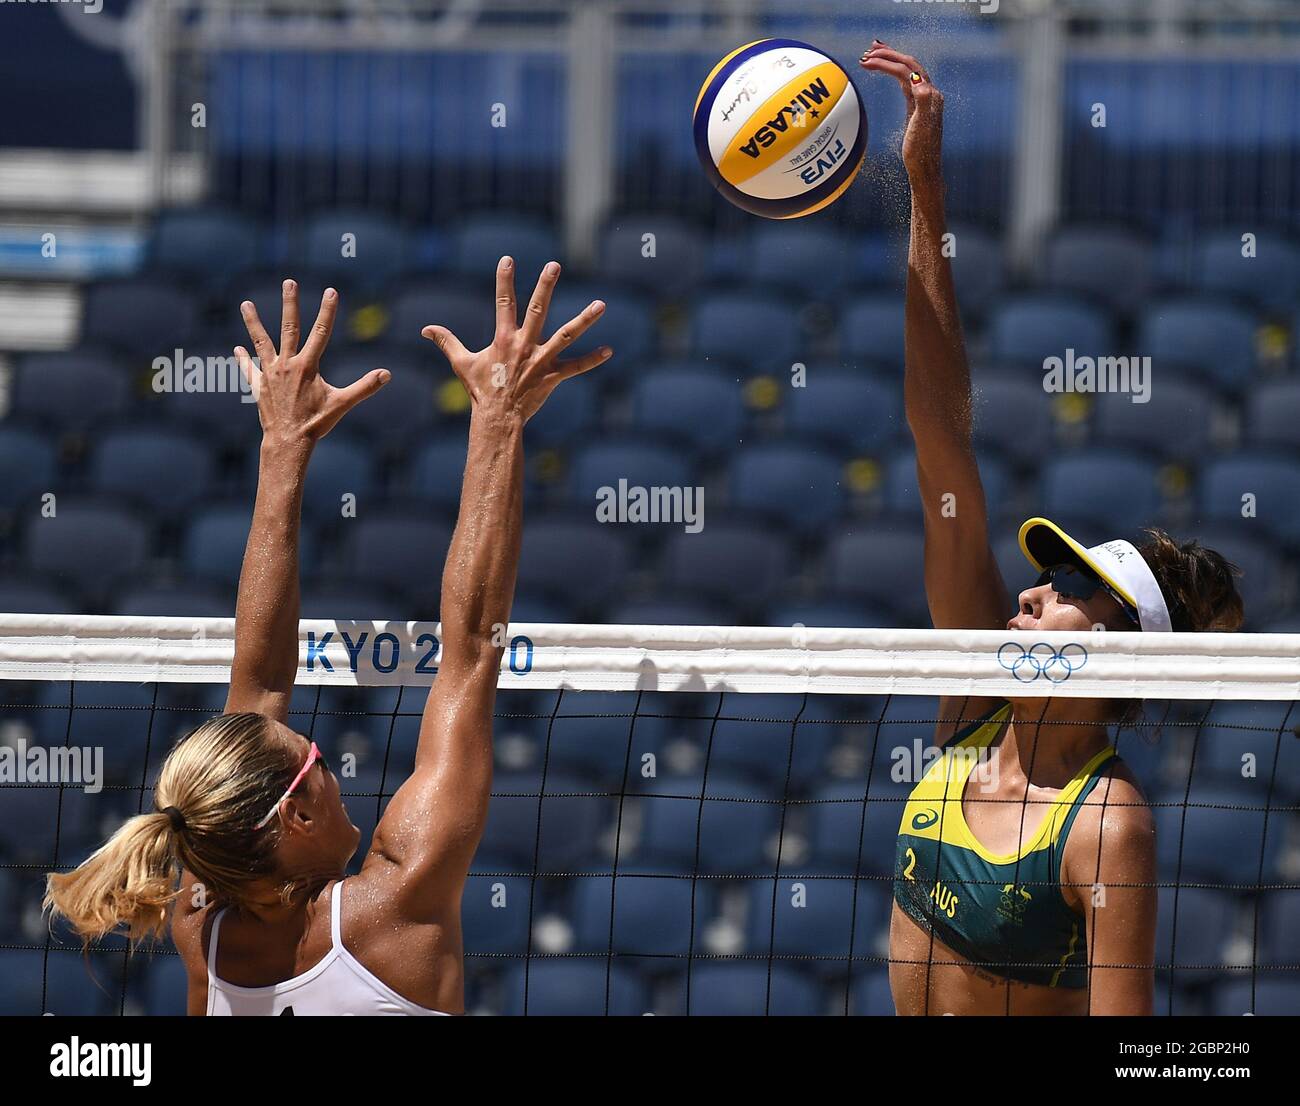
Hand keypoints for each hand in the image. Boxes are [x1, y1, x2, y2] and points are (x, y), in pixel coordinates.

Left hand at [235, 280, 389, 444]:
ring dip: (253, 322)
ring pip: (261, 342)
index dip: (327, 311)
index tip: (331, 291)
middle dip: (290, 304)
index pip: (321, 332)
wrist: (288, 442)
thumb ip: (364, 387)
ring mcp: (270, 374)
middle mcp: (287, 364)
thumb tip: (386, 374)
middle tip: (289, 283)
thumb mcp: (343, 404)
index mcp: (307, 366)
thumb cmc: (317, 423)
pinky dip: (244, 359)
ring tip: (246, 304)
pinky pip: (249, 369)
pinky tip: (238, 348)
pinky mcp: (259, 386)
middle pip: (288, 328)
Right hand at [422, 256, 610, 424]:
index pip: (503, 302)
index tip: (508, 259)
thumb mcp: (462, 363)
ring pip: (566, 335)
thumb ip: (446, 342)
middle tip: (554, 265)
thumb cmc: (480, 390)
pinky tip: (608, 350)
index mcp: (503, 338)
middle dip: (545, 286)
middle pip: (537, 310)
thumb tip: (425, 329)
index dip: (504, 280)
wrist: (496, 418)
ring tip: (601, 304)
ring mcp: (541, 360)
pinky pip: (576, 368)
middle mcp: (524, 345)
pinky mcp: (553, 377)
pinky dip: (592, 360)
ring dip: (584, 320)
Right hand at [860, 40, 943, 188]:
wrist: (924, 169)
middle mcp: (928, 93)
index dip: (887, 63)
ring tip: (874, 54)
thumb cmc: (920, 152)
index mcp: (929, 95)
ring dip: (891, 60)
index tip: (866, 61)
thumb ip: (924, 102)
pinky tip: (887, 71)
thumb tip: (920, 83)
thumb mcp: (921, 127)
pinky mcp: (916, 107)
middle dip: (889, 55)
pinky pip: (906, 82)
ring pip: (907, 71)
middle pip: (909, 65)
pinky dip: (894, 72)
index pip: (907, 70)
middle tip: (868, 51)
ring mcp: (923, 99)